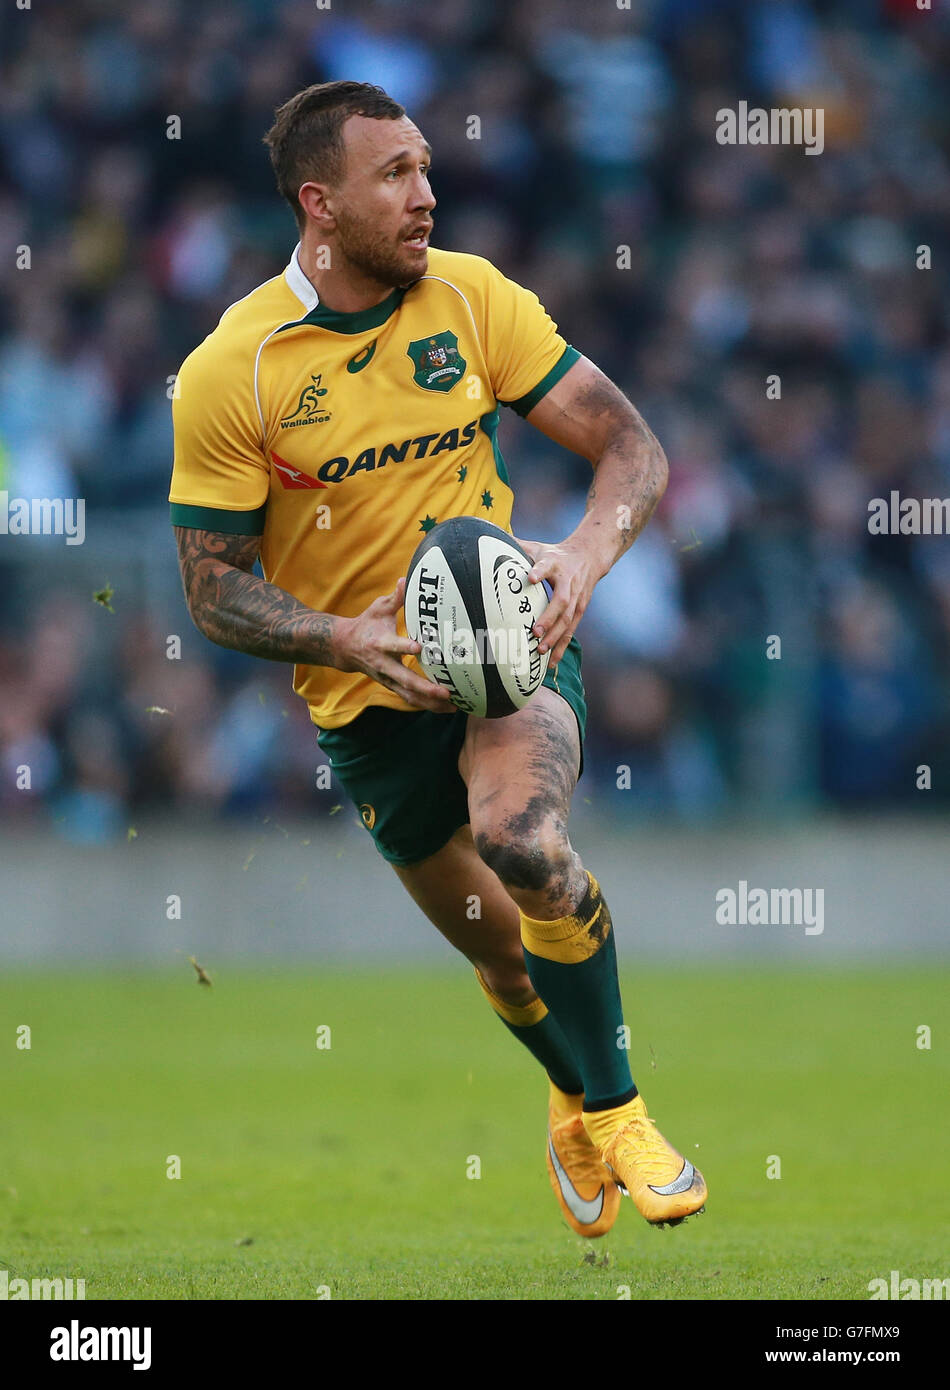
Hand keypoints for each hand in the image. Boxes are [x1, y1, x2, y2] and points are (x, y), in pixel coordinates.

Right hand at [334, 577, 455, 713]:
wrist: (345, 648)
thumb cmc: (366, 624)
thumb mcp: (378, 608)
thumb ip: (395, 598)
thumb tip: (406, 580)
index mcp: (380, 643)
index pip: (393, 646)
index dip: (404, 648)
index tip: (420, 647)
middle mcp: (384, 665)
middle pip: (404, 680)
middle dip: (425, 688)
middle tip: (445, 692)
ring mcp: (387, 679)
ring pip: (409, 695)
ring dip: (430, 703)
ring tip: (453, 707)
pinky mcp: (391, 686)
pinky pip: (410, 699)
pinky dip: (427, 705)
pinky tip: (446, 709)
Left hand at [511, 535, 602, 665]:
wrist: (589, 557)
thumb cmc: (556, 554)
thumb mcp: (539, 547)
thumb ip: (517, 545)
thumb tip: (491, 537)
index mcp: (555, 563)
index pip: (546, 565)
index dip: (539, 570)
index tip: (531, 577)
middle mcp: (569, 582)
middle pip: (561, 601)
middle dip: (549, 618)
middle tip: (535, 631)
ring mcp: (577, 599)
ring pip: (568, 621)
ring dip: (555, 637)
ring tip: (540, 651)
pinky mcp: (579, 611)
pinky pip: (570, 631)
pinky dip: (561, 647)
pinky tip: (550, 663)